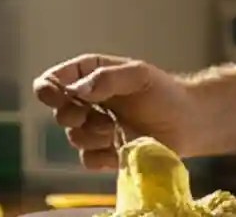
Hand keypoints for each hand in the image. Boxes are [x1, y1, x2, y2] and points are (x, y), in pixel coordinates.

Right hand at [33, 54, 199, 169]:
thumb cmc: (164, 92)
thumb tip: (77, 90)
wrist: (187, 122)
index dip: (48, 90)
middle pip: (59, 113)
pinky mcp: (103, 154)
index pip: (51, 81)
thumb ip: (107, 78)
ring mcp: (94, 129)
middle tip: (97, 114)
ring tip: (120, 127)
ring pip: (74, 138)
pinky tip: (122, 145)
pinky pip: (88, 160)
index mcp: (88, 76)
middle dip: (75, 116)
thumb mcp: (138, 74)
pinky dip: (103, 154)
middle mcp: (86, 102)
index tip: (59, 96)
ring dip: (95, 135)